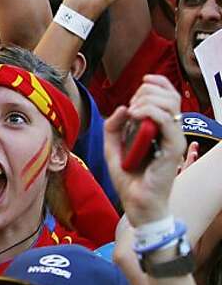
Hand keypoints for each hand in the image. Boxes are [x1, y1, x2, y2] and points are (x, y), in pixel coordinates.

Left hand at [103, 75, 185, 222]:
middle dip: (147, 91)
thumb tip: (124, 107)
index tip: (142, 81)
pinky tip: (134, 115)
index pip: (168, 97)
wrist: (136, 203)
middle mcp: (169, 132)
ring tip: (133, 111)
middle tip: (132, 105)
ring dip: (148, 100)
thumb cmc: (129, 178)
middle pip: (170, 96)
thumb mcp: (112, 148)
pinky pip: (167, 122)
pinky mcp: (172, 150)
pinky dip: (151, 112)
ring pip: (171, 105)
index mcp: (159, 129)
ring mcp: (172, 140)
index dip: (157, 83)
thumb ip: (113, 127)